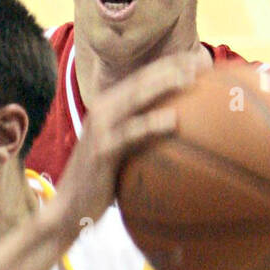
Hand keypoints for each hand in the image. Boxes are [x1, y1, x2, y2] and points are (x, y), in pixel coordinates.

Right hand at [55, 52, 201, 241]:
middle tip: (200, 62)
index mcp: (108, 107)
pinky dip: (152, 123)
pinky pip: (130, 133)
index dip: (168, 65)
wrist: (68, 209)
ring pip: (135, 98)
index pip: (141, 78)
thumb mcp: (120, 153)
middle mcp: (102, 110)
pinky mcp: (102, 150)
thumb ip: (141, 137)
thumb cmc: (100, 184)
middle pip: (141, 80)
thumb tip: (175, 135)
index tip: (198, 59)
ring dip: (163, 84)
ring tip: (190, 79)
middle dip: (170, 67)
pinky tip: (174, 119)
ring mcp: (100, 128)